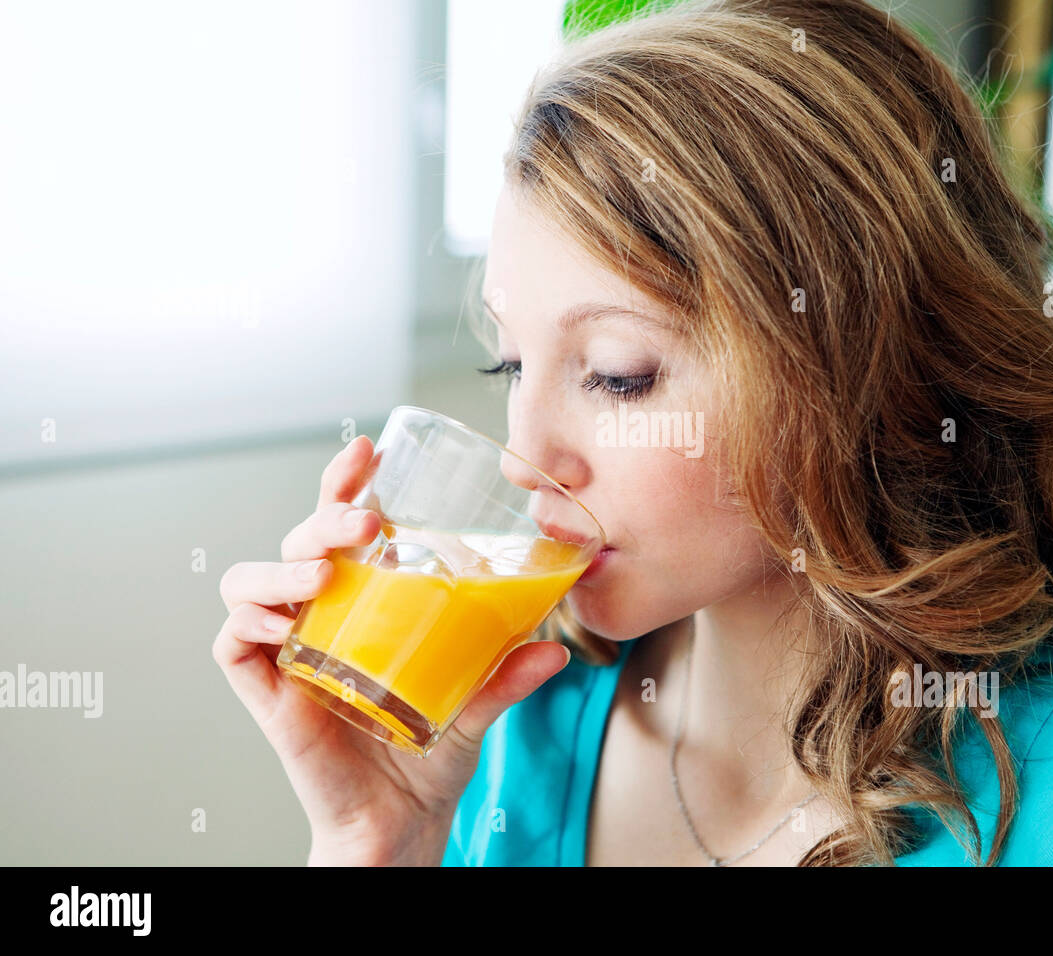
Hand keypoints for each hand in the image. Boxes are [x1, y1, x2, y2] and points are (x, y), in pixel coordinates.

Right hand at [213, 435, 571, 863]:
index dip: (345, 484)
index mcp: (362, 603)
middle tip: (361, 519)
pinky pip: (233, 644)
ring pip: (249, 580)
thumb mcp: (474, 702)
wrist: (399, 821)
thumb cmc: (428, 753)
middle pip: (298, 541)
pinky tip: (285, 626)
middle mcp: (319, 616)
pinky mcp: (267, 692)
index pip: (342, 528)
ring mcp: (288, 651)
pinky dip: (250, 624)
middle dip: (322, 515)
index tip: (370, 450)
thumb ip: (507, 675)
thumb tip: (556, 647)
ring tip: (324, 575)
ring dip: (281, 566)